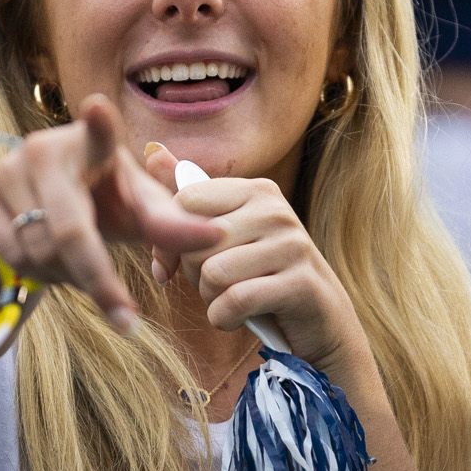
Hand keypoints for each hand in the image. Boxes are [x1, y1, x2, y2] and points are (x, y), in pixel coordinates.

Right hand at [0, 94, 221, 331]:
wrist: (39, 202)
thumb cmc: (105, 201)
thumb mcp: (139, 210)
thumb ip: (173, 225)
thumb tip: (217, 238)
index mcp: (94, 144)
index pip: (99, 132)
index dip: (99, 123)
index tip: (99, 108)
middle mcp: (44, 149)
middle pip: (71, 232)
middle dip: (99, 281)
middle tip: (126, 320)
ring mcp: (6, 170)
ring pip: (40, 252)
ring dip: (68, 277)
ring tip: (82, 265)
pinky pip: (12, 259)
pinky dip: (38, 276)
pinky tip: (51, 262)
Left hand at [141, 146, 372, 379]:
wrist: (319, 321)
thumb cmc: (261, 276)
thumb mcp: (225, 233)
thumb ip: (189, 196)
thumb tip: (151, 150)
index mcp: (256, 190)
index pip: (186, 201)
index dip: (169, 240)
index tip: (175, 264)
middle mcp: (276, 211)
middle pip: (195, 241)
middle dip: (193, 275)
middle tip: (217, 286)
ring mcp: (292, 246)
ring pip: (213, 274)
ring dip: (210, 299)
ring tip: (229, 300)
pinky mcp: (301, 284)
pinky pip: (235, 300)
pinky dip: (223, 318)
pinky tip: (234, 318)